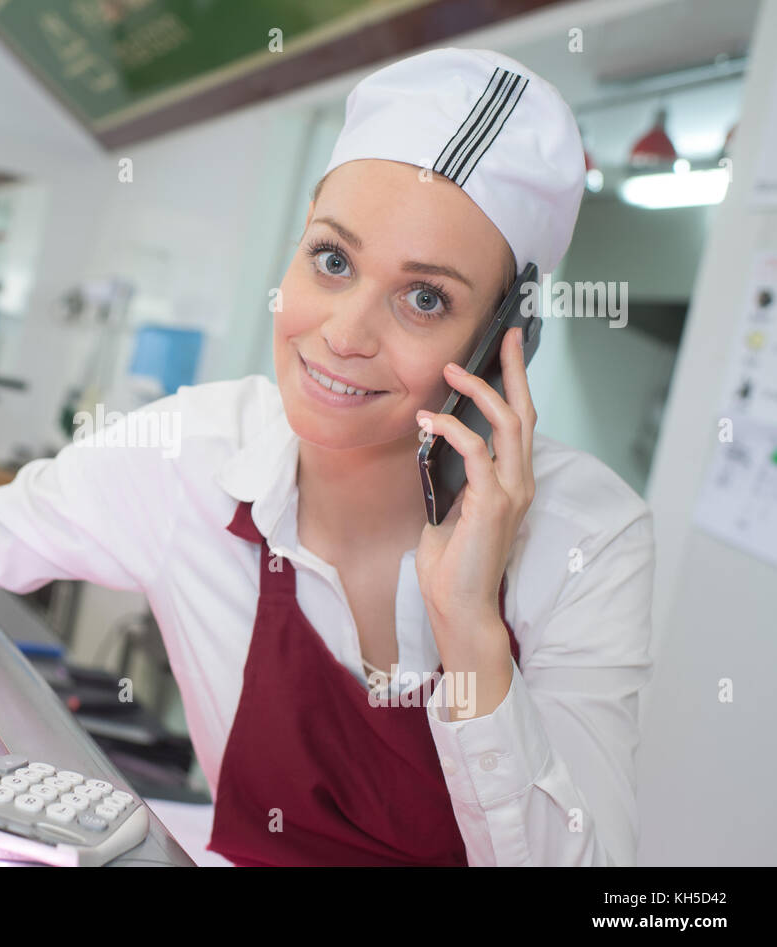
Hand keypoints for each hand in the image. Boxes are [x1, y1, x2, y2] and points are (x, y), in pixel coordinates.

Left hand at [413, 327, 535, 704]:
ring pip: (507, 426)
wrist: (457, 604)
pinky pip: (478, 454)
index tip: (507, 347)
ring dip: (478, 393)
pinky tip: (429, 421)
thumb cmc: (451, 561)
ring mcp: (511, 493)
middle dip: (512, 370)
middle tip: (504, 336)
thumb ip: (450, 474)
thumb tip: (432, 438)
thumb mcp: (449, 505)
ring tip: (451, 372)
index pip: (520, 421)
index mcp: (513, 480)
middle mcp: (520, 482)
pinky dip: (453, 431)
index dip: (515, 382)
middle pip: (523, 412)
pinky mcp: (492, 505)